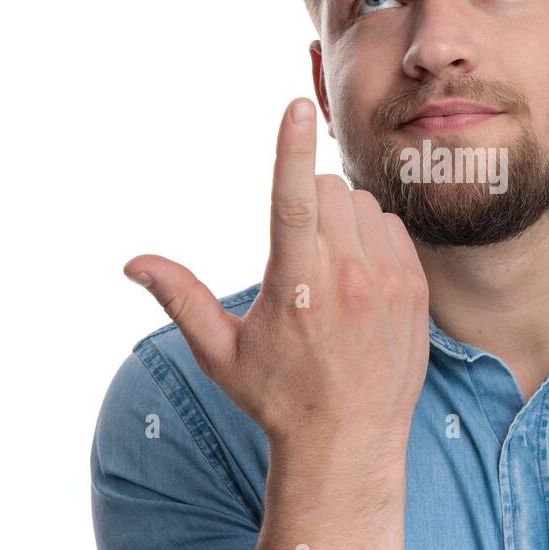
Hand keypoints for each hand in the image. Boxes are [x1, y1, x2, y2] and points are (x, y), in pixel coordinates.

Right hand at [123, 97, 430, 454]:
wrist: (350, 443)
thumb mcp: (220, 353)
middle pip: (326, 190)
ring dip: (340, 218)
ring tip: (328, 269)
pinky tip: (359, 278)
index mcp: (296, 285)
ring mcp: (387, 282)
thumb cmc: (277, 397)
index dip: (290, 149)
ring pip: (361, 204)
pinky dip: (371, 237)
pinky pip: (391, 226)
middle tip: (297, 250)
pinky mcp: (415, 289)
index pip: (292, 200)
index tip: (294, 106)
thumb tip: (133, 263)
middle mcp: (346, 278)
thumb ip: (180, 298)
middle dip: (306, 201)